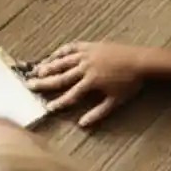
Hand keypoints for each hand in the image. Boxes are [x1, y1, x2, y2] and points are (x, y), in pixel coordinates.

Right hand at [26, 41, 150, 127]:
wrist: (141, 60)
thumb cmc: (130, 83)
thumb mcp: (116, 101)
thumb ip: (98, 113)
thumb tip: (83, 124)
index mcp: (91, 82)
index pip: (70, 95)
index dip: (58, 102)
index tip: (47, 107)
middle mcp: (85, 68)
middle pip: (60, 76)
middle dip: (44, 82)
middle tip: (29, 85)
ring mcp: (86, 55)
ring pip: (63, 61)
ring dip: (48, 66)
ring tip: (36, 70)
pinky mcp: (90, 46)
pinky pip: (71, 48)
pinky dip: (61, 52)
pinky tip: (53, 55)